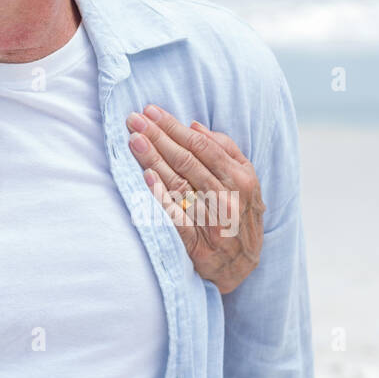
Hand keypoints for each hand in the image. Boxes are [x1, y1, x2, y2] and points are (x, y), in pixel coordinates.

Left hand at [126, 104, 264, 294]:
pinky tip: (145, 178)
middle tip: (133, 119)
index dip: (174, 127)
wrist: (242, 266)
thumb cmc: (239, 214)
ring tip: (133, 140)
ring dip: (153, 159)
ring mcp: (213, 223)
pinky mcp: (198, 246)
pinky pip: (176, 217)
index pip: (201, 146)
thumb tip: (195, 126)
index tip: (151, 112)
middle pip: (186, 161)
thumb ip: (226, 150)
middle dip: (157, 136)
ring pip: (178, 184)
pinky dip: (161, 196)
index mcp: (241, 179)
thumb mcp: (245, 181)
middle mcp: (228, 199)